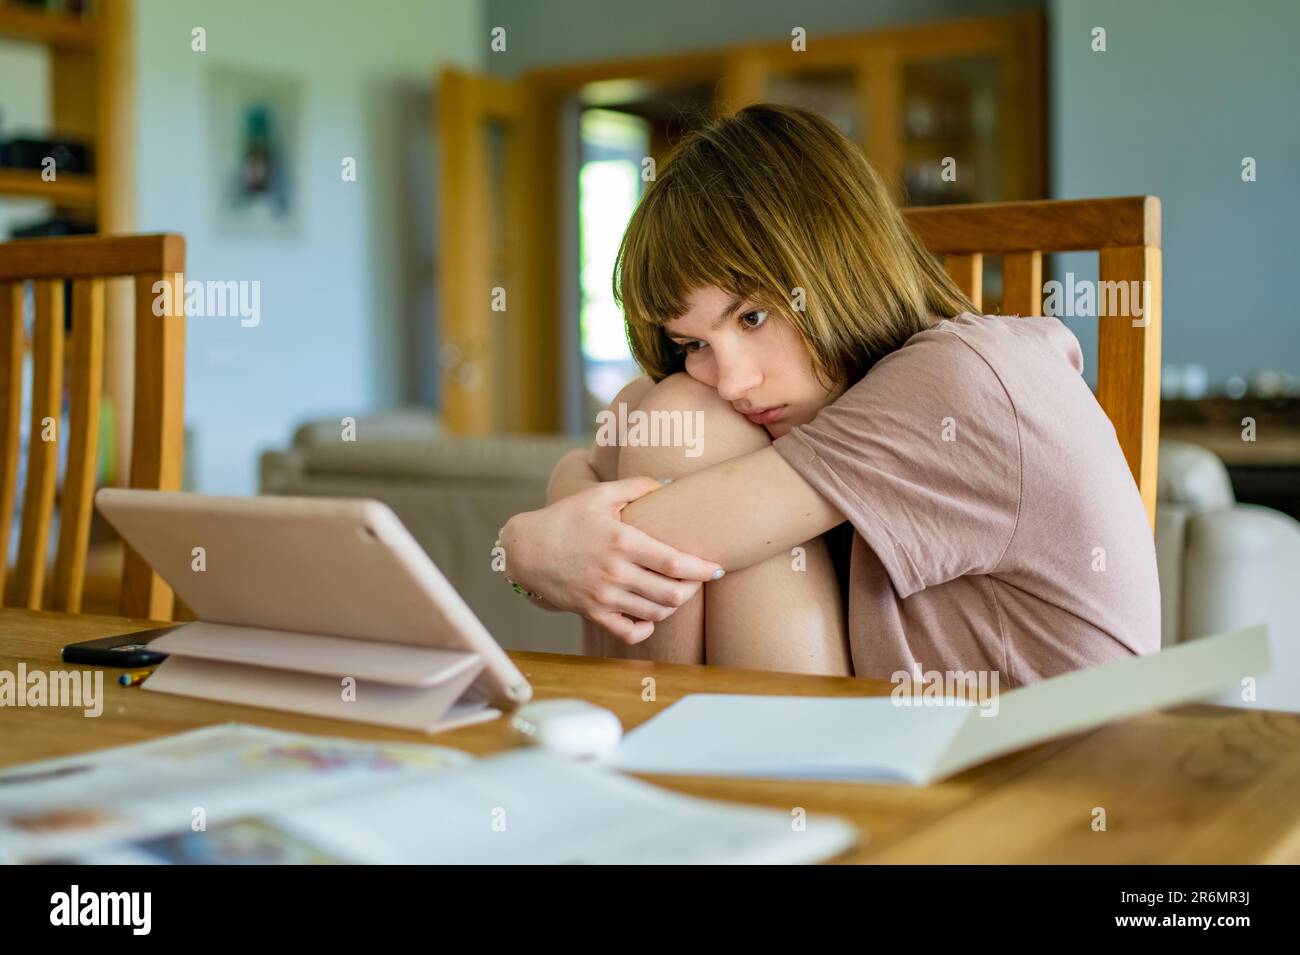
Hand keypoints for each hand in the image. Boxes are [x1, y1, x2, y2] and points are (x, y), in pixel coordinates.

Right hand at [500, 476, 723, 644]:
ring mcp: (603, 596)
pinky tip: (651, 615)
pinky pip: (628, 632)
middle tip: (697, 580)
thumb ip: (636, 486)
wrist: (525, 550)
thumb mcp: (599, 495)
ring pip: (654, 613)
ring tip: (677, 592)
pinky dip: (646, 628)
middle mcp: (615, 573)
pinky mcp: (592, 612)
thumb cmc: (565, 518)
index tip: (717, 568)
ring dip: (673, 606)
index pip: (673, 562)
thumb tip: (669, 484)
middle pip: (671, 593)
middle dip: (692, 589)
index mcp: (621, 541)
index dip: (701, 569)